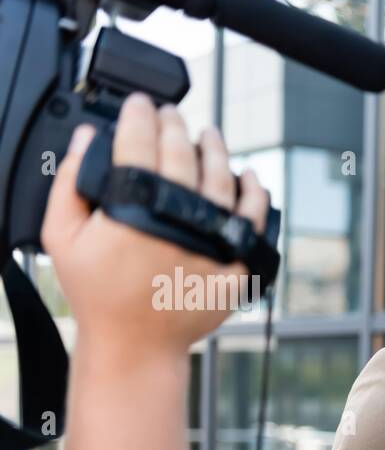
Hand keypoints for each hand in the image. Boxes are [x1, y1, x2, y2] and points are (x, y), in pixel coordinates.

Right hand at [41, 92, 269, 363]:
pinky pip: (254, 218)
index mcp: (133, 210)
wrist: (138, 345)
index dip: (139, 116)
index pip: (139, 143)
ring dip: (216, 150)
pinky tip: (249, 176)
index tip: (140, 104)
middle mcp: (178, 220)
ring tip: (209, 135)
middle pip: (182, 154)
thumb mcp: (64, 238)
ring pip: (222, 179)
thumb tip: (86, 138)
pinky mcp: (238, 262)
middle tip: (170, 115)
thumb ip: (72, 183)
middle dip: (174, 126)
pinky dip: (255, 192)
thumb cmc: (99, 294)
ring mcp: (213, 241)